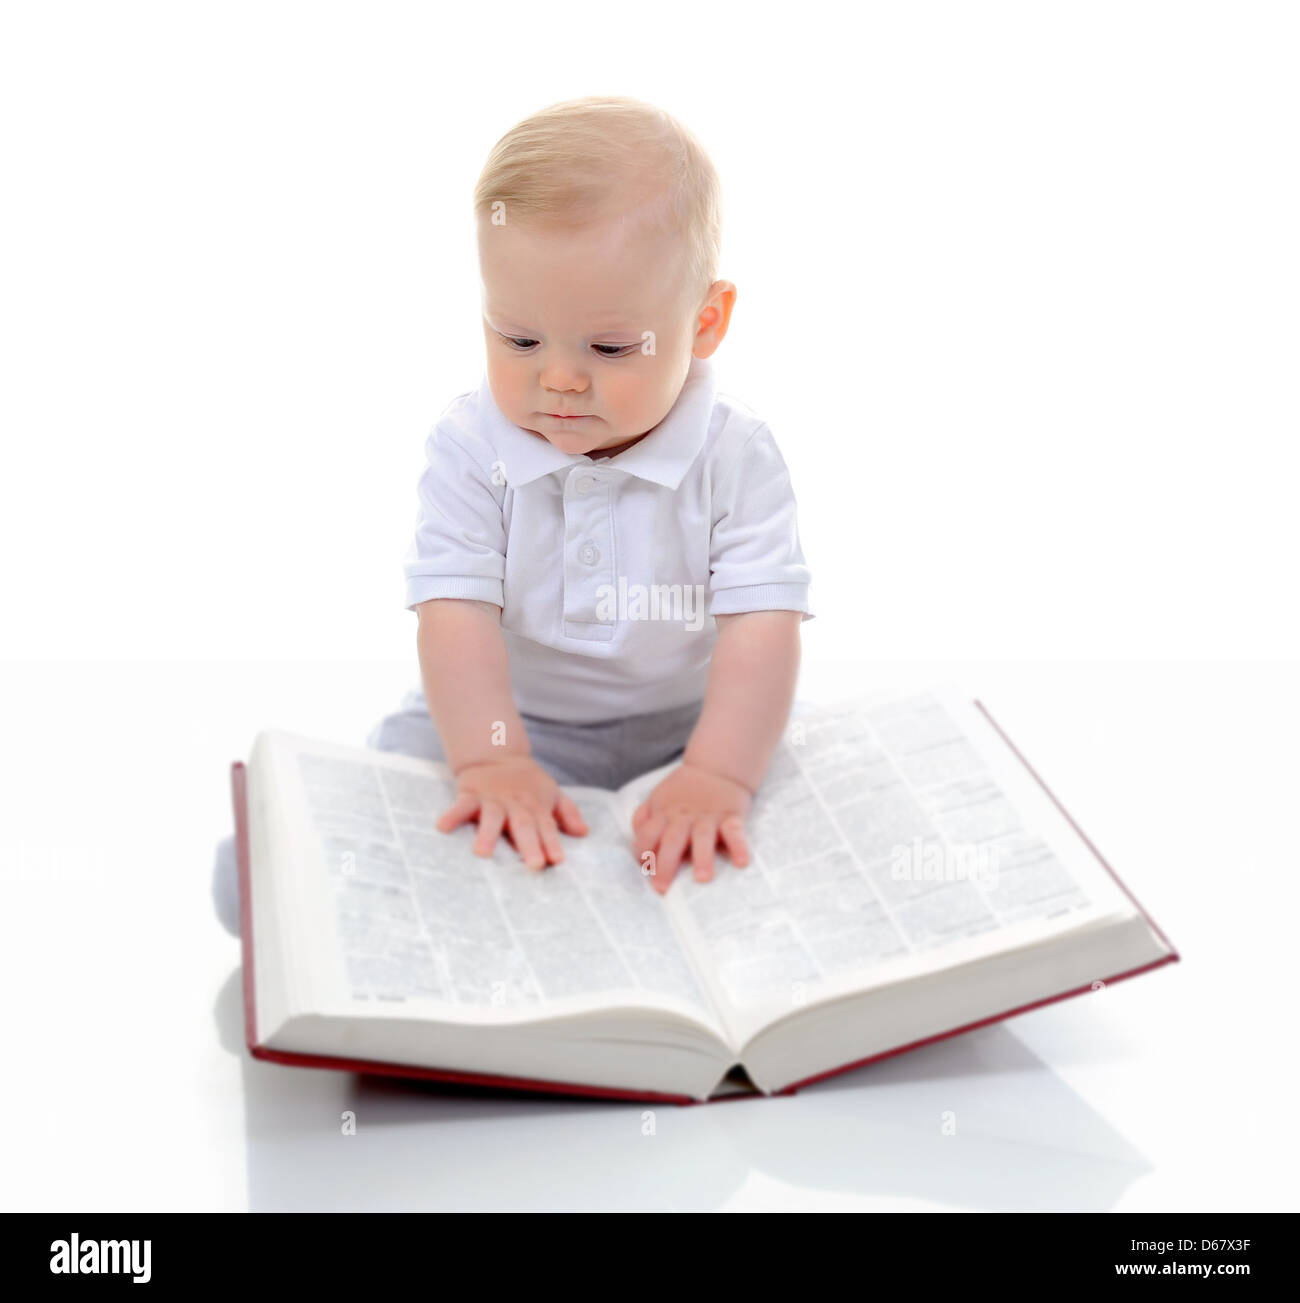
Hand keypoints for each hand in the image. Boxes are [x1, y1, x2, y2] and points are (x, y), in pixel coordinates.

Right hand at [435, 756, 587, 871]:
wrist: (496, 754)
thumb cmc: (527, 784)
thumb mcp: (552, 793)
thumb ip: (568, 813)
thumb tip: (584, 832)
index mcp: (536, 807)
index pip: (546, 827)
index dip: (552, 842)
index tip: (557, 860)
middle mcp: (515, 805)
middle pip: (523, 825)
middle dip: (529, 844)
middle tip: (534, 865)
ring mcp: (492, 800)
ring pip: (491, 817)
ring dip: (487, 834)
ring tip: (482, 854)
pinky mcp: (470, 795)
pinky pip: (460, 806)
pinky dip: (452, 815)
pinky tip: (442, 826)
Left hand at [631, 761, 751, 894]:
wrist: (717, 767)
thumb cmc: (684, 790)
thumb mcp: (658, 798)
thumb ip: (643, 817)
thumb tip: (636, 840)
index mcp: (664, 814)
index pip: (647, 834)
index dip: (643, 852)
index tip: (646, 871)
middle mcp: (684, 817)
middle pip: (671, 840)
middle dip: (665, 865)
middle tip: (662, 889)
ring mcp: (708, 817)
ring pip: (703, 837)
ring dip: (702, 858)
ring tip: (702, 879)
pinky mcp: (731, 816)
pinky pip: (735, 832)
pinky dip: (739, 846)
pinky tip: (741, 862)